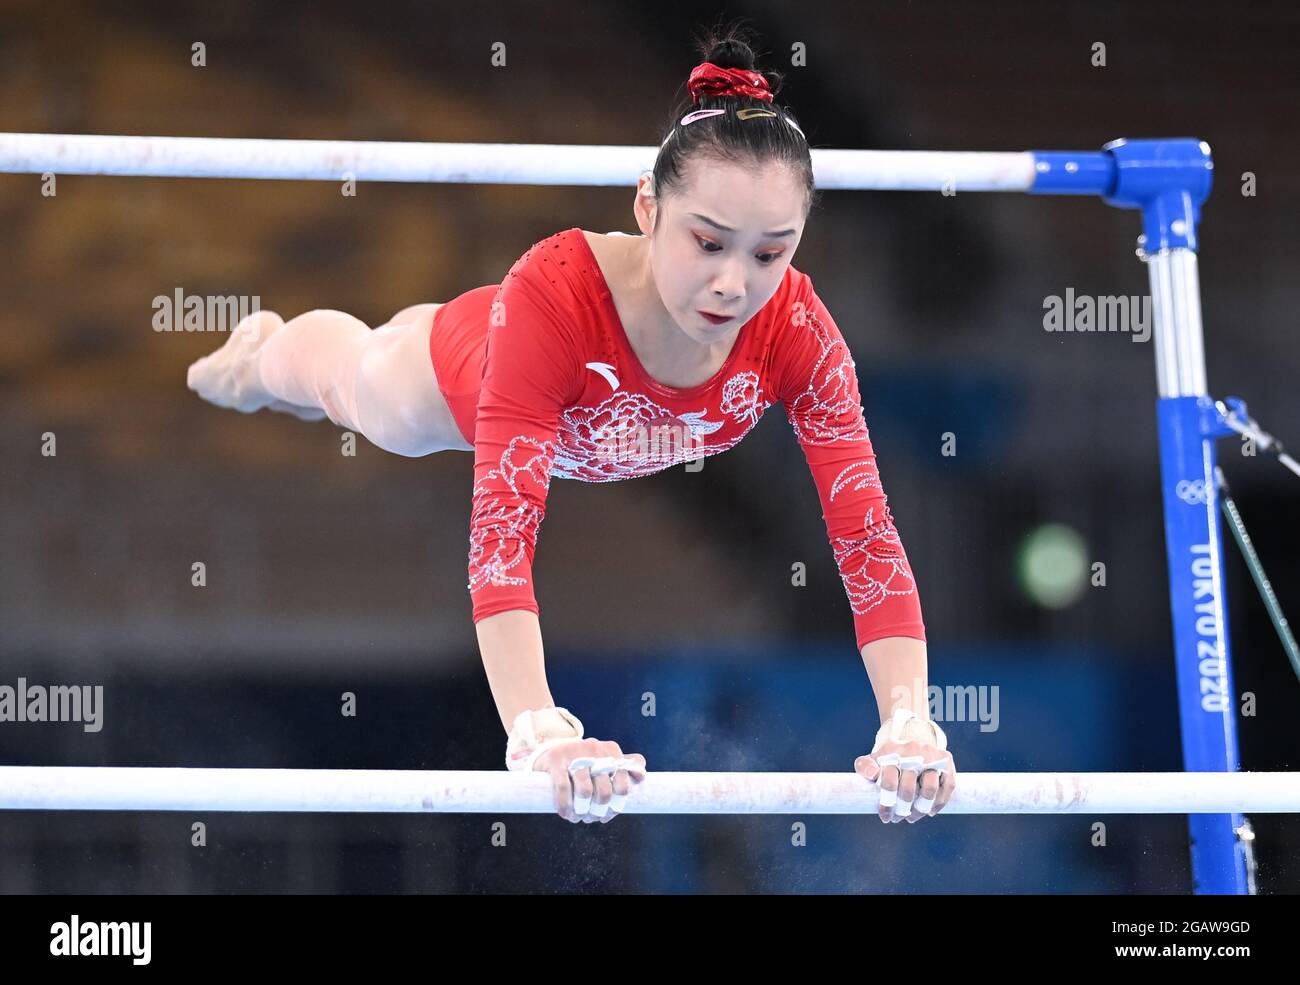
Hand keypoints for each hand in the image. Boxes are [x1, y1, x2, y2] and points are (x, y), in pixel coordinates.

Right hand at [533, 739, 646, 823]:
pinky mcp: (556, 759)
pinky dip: (565, 807)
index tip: (608, 814)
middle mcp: (596, 748)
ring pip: (585, 792)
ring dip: (581, 811)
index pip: (623, 785)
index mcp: (612, 750)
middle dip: (598, 811)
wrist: (552, 751)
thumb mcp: (606, 759)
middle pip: (605, 792)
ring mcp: (575, 752)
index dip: (617, 806)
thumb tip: (641, 777)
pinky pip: (563, 789)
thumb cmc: (585, 762)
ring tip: (578, 816)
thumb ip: (626, 765)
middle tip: (591, 817)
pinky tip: (566, 814)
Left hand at [854, 709, 955, 823]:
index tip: (886, 817)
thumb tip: (873, 775)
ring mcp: (931, 755)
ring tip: (913, 817)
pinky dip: (939, 803)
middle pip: (908, 788)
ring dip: (921, 809)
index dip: (887, 804)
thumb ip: (865, 766)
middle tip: (899, 818)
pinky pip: (947, 786)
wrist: (913, 735)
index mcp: (892, 752)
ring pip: (930, 789)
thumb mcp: (874, 759)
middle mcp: (913, 751)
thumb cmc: (890, 757)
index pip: (889, 781)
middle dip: (903, 809)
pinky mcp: (946, 760)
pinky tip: (930, 811)